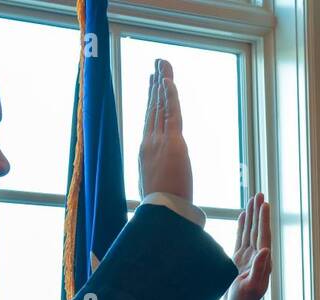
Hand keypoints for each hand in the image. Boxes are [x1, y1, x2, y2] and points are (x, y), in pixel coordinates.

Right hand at [138, 59, 191, 201]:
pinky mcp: (173, 142)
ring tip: (163, 64)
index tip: (152, 86)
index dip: (150, 102)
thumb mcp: (157, 188)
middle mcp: (149, 143)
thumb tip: (162, 183)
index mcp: (145, 153)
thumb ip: (159, 178)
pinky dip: (170, 94)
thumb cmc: (163, 208)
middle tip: (157, 67)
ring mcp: (159, 142)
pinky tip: (168, 79)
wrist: (163, 214)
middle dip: (155, 86)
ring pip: (160, 106)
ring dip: (162, 83)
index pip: (149, 122)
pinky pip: (171, 112)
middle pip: (152, 109)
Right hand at [224, 192, 271, 299]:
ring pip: (250, 231)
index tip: (264, 204)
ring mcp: (248, 257)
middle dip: (259, 212)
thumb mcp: (251, 287)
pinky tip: (243, 215)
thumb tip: (265, 250)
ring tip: (252, 199)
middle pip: (258, 229)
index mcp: (262, 261)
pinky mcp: (239, 259)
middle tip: (259, 194)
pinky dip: (242, 226)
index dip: (263, 220)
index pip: (263, 236)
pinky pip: (241, 238)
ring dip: (252, 216)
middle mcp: (257, 256)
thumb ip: (259, 269)